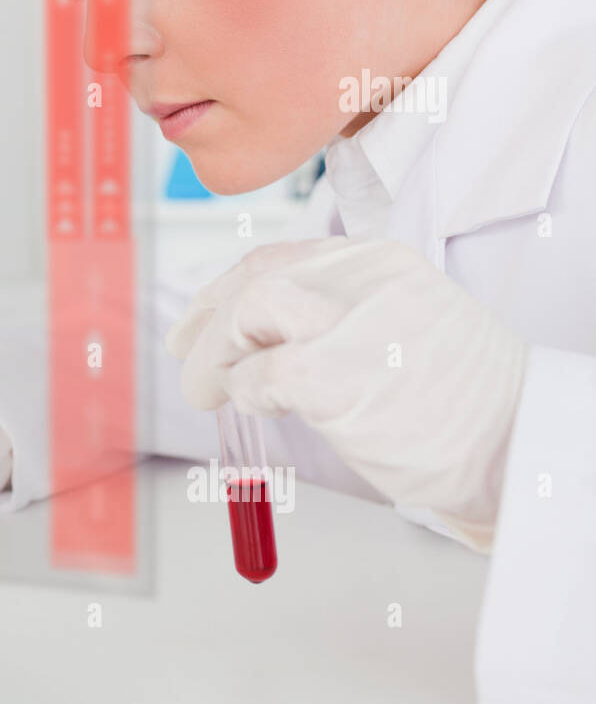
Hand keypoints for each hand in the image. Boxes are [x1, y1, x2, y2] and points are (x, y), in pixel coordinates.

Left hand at [165, 238, 527, 548]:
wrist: (520, 445)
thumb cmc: (464, 401)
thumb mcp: (407, 323)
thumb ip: (341, 314)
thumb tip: (259, 338)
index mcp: (378, 262)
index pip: (278, 258)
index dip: (225, 289)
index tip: (199, 320)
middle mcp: (362, 279)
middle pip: (254, 279)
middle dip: (207, 320)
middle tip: (185, 357)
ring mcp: (348, 324)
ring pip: (247, 310)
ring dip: (214, 354)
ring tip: (205, 391)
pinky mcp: (334, 376)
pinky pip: (258, 375)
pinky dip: (244, 390)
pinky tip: (253, 405)